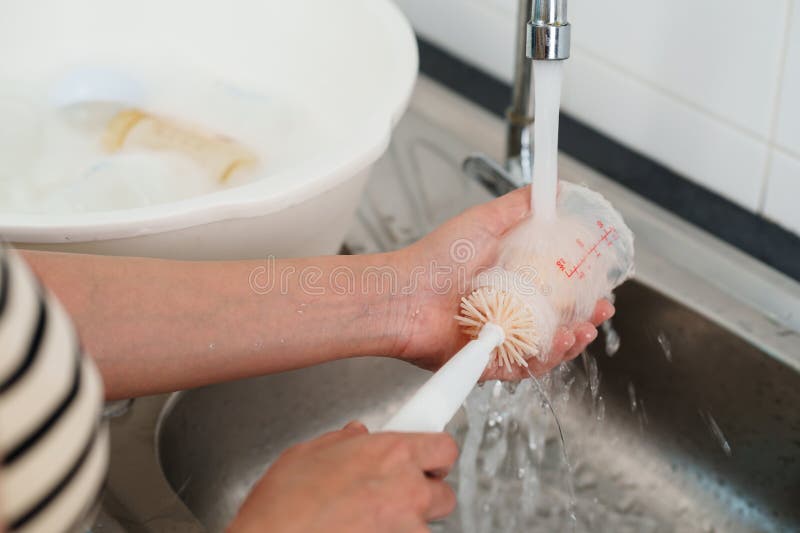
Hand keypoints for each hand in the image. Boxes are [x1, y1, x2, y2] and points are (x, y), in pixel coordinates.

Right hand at [228, 422, 458, 532]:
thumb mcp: (309, 453)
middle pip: (444, 492)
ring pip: (426, 525)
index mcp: (392, 454)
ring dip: (407, 523)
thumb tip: (354, 436)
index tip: (428, 456)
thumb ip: (343, 441)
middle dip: (425, 492)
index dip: (435, 453)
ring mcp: (406, 528)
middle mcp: (408, 490)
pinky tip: (364, 531)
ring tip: (372, 520)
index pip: (444, 447)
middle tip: (396, 492)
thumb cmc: (284, 504)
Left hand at [390, 186, 614, 379]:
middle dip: (586, 318)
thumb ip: (520, 207)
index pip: (557, 288)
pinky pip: (526, 366)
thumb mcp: (484, 221)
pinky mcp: (491, 363)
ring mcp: (501, 339)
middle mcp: (508, 311)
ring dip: (572, 340)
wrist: (403, 295)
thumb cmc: (436, 258)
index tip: (602, 281)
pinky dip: (547, 358)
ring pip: (547, 347)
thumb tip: (554, 189)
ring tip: (584, 329)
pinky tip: (561, 343)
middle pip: (558, 320)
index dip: (582, 287)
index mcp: (511, 281)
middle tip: (601, 309)